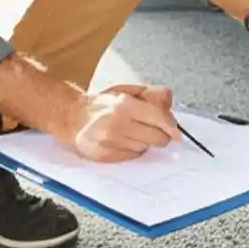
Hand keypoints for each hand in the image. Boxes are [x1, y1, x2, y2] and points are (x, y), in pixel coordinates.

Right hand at [52, 83, 181, 162]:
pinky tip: (122, 140)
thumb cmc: (101, 105)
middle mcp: (117, 124)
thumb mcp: (125, 90)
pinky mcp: (106, 156)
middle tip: (153, 129)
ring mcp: (111, 142)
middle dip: (160, 134)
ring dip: (144, 142)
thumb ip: (150, 93)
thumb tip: (168, 98)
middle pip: (156, 137)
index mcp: (124, 104)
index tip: (177, 132)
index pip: (158, 117)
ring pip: (145, 148)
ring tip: (130, 132)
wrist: (72, 119)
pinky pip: (133, 157)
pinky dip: (132, 150)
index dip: (171, 125)